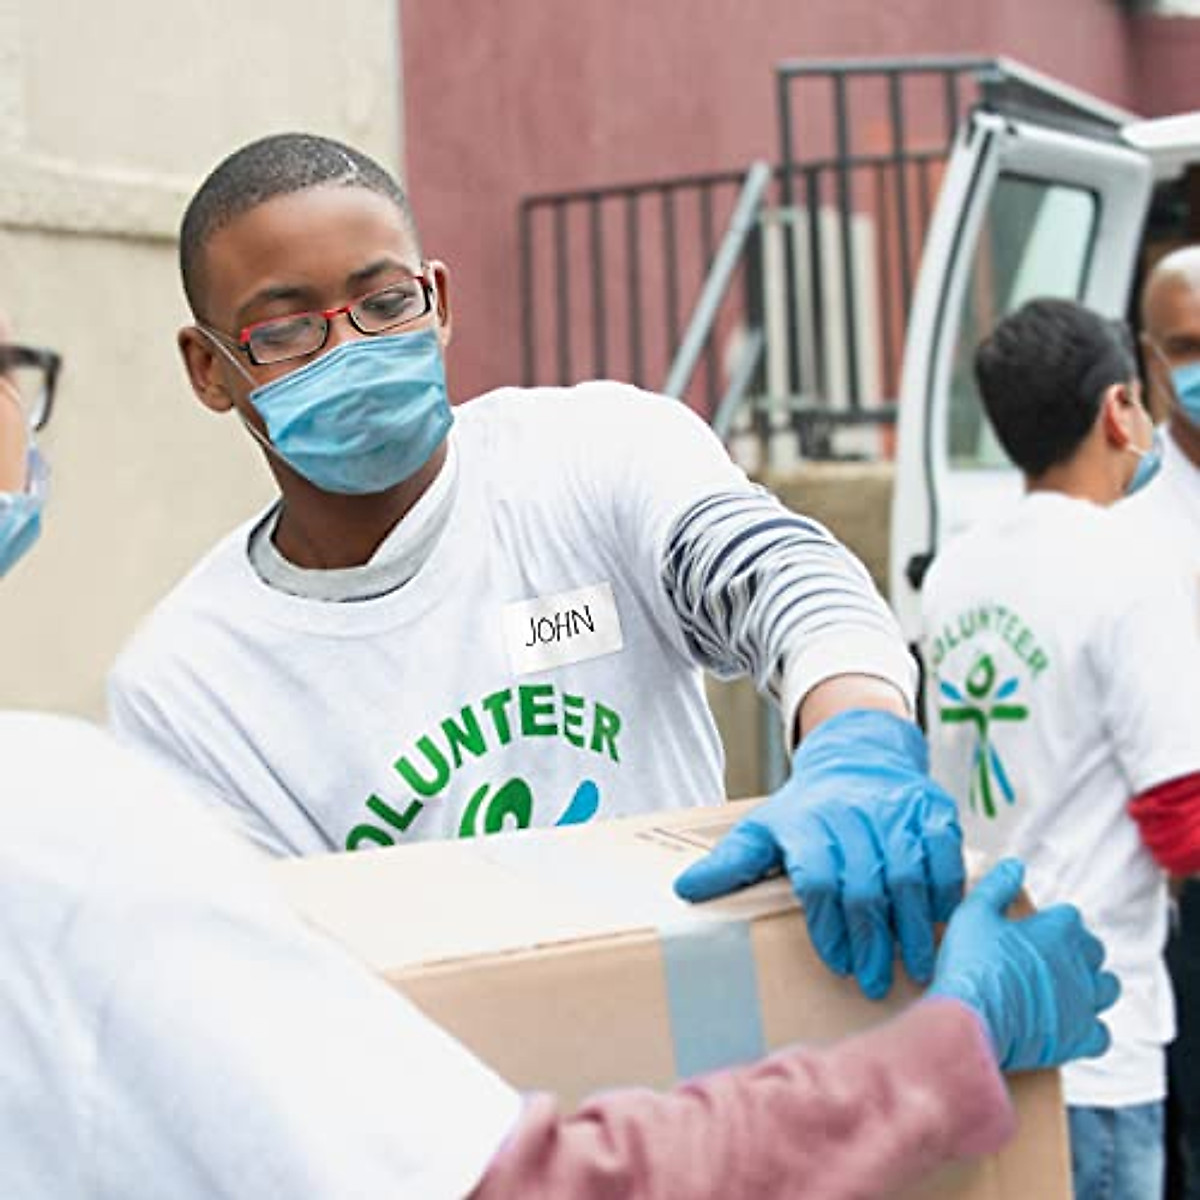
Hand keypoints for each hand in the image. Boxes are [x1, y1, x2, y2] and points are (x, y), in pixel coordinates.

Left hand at [674, 708, 963, 998]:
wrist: (857, 758)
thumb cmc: (806, 810)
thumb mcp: (762, 829)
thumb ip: (730, 863)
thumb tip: (684, 890)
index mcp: (807, 823)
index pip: (818, 879)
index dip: (828, 925)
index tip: (837, 962)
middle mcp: (853, 814)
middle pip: (866, 885)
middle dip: (873, 940)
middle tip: (876, 981)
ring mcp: (896, 810)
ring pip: (909, 875)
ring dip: (914, 927)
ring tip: (916, 967)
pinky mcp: (933, 809)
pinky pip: (946, 856)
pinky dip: (945, 892)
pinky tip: (941, 922)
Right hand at [929, 859, 1117, 1070]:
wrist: (974, 1018)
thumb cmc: (973, 965)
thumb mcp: (974, 913)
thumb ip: (996, 887)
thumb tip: (1014, 866)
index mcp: (1058, 930)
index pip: (1070, 916)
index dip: (1051, 922)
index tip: (1032, 930)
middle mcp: (1079, 964)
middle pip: (1093, 950)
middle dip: (1076, 951)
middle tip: (1047, 957)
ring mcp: (1084, 1002)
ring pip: (1107, 988)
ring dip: (1091, 985)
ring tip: (1065, 988)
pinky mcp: (1080, 1037)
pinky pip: (1101, 1033)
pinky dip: (1090, 1028)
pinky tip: (1069, 1025)